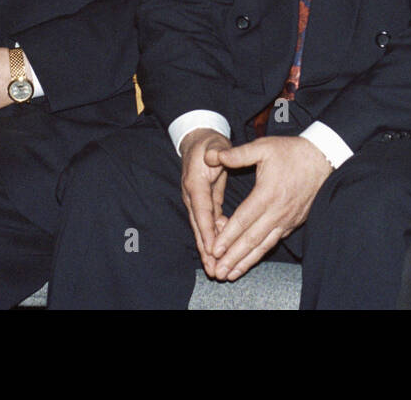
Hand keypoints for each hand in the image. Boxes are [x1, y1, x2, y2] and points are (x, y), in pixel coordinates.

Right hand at [180, 128, 230, 275]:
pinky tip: (219, 253)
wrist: (199, 140)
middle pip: (199, 225)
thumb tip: (213, 158)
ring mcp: (195, 200)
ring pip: (202, 228)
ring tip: (215, 269)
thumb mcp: (215, 145)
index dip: (206, 230)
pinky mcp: (202, 202)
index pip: (201, 209)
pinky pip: (207, 223)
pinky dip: (212, 238)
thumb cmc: (210, 143)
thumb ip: (217, 154)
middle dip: (206, 249)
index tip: (213, 248)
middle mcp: (192, 194)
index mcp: (195, 182)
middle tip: (213, 269)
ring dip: (208, 249)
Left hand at [207, 136, 332, 280]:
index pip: (243, 220)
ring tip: (230, 275)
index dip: (227, 236)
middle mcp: (277, 211)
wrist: (322, 158)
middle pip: (252, 239)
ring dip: (246, 262)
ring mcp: (287, 219)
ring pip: (263, 245)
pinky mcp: (293, 223)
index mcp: (267, 193)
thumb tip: (213, 156)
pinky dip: (260, 254)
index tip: (214, 250)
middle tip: (217, 272)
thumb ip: (238, 154)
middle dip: (233, 257)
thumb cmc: (291, 152)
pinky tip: (250, 261)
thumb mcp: (263, 146)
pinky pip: (274, 242)